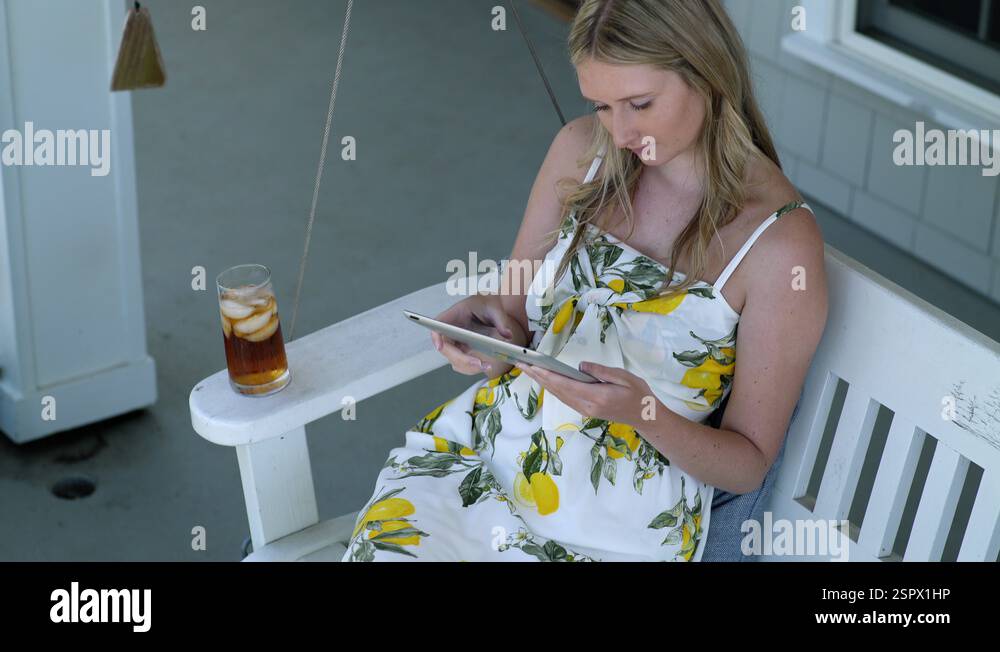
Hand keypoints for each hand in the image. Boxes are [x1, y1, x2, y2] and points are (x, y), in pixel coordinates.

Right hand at [431, 294, 526, 378]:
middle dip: (461, 359)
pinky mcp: (463, 350)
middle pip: (446, 348)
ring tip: (487, 366)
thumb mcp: (495, 308)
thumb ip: (501, 320)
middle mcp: (451, 331)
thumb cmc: (488, 304)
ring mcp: (455, 342)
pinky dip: (472, 367)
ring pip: (454, 359)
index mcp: (454, 315)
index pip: (438, 325)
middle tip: (479, 363)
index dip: (436, 337)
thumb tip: (507, 335)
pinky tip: (486, 365)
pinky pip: (462, 363)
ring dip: (468, 366)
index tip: (440, 346)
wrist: (492, 309)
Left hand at [514, 360, 659, 426]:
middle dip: (538, 377)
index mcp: (596, 397)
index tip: (532, 366)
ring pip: (558, 395)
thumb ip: (600, 371)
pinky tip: (545, 380)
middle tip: (521, 363)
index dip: (547, 375)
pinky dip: (552, 388)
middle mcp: (587, 406)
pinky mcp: (586, 410)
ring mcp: (585, 410)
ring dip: (542, 382)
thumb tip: (580, 365)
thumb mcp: (624, 377)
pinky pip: (565, 398)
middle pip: (557, 390)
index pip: (566, 385)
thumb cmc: (638, 394)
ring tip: (528, 369)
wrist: (646, 416)